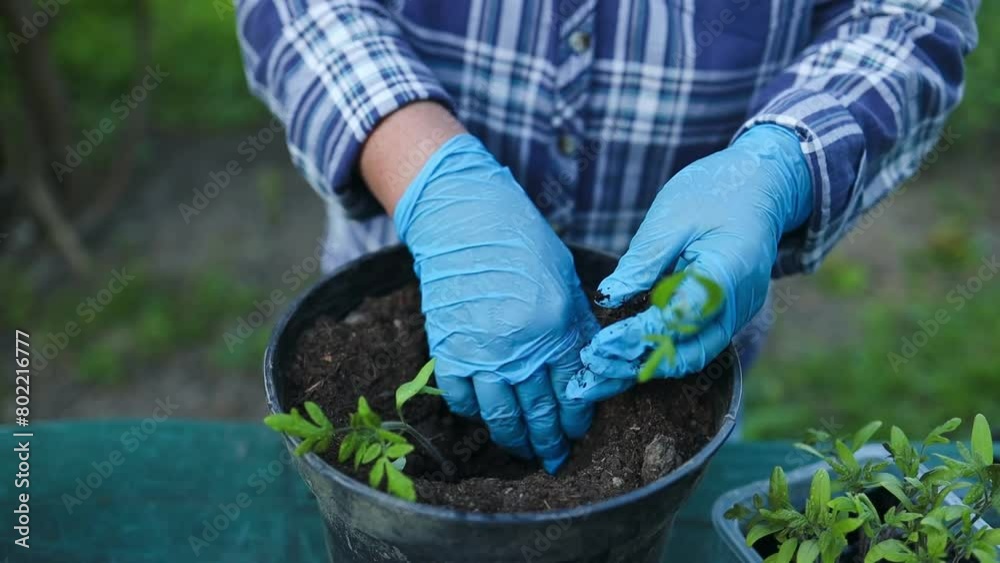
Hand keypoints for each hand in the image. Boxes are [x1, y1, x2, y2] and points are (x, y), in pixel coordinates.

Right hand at [394, 133, 598, 472]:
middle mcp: (520, 347)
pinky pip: (462, 399)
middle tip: (555, 457)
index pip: (573, 391)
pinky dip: (475, 414)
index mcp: (555, 326)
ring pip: (501, 416)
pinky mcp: (448, 350)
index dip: (578, 418)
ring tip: (524, 450)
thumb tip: (589, 366)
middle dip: (550, 441)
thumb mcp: (566, 278)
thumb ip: (576, 326)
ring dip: (515, 440)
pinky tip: (486, 416)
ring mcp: (481, 352)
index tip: (578, 430)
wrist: (464, 219)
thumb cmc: (522, 241)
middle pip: (539, 412)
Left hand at [566, 125, 811, 401]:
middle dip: (638, 363)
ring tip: (599, 372)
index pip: (681, 317)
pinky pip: (694, 345)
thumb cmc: (715, 192)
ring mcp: (737, 313)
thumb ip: (643, 261)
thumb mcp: (671, 216)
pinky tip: (622, 358)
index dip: (640, 335)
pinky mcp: (727, 316)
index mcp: (728, 270)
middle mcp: (739, 302)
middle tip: (592, 364)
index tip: (601, 342)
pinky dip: (659, 355)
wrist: (761, 186)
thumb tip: (608, 297)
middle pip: (689, 352)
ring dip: (645, 368)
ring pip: (692, 357)